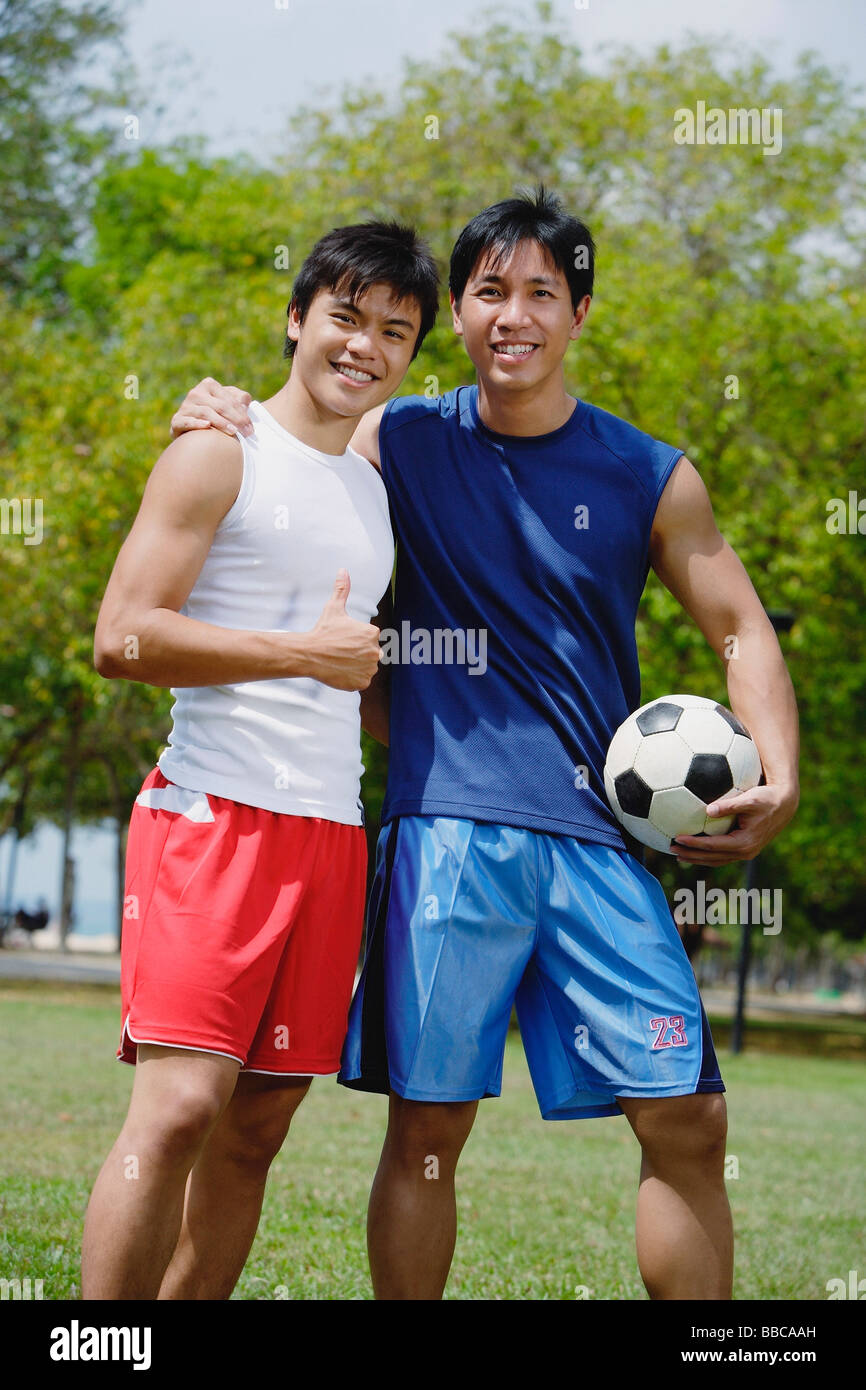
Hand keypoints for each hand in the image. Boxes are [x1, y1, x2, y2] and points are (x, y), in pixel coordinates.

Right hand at [170, 378, 252, 438]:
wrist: (193, 432)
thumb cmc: (217, 415)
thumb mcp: (229, 403)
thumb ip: (239, 399)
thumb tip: (245, 401)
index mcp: (208, 384)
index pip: (229, 399)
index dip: (242, 414)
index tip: (251, 428)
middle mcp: (195, 393)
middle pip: (220, 406)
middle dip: (236, 420)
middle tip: (247, 433)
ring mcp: (185, 406)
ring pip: (206, 413)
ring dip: (221, 423)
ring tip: (233, 432)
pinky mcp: (176, 420)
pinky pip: (186, 421)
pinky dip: (196, 423)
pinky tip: (207, 426)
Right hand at [306, 571, 381, 691]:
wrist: (309, 654)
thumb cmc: (322, 630)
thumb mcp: (333, 608)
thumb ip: (342, 589)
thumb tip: (343, 570)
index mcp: (372, 633)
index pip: (369, 638)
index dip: (355, 639)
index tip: (343, 639)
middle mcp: (375, 651)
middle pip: (370, 653)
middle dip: (358, 653)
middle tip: (341, 651)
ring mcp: (369, 669)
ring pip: (367, 667)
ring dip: (356, 666)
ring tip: (340, 660)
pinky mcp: (362, 683)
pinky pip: (361, 681)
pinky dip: (352, 678)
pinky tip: (340, 671)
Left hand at [672, 781, 799, 864]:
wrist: (784, 805)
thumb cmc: (766, 798)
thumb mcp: (749, 799)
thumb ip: (729, 805)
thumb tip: (708, 810)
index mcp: (743, 842)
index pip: (712, 846)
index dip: (694, 844)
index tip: (677, 839)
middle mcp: (744, 852)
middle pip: (712, 857)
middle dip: (691, 855)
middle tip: (671, 849)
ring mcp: (745, 853)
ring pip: (716, 860)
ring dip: (697, 858)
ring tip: (679, 854)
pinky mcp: (745, 849)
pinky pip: (722, 856)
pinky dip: (707, 854)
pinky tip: (695, 849)